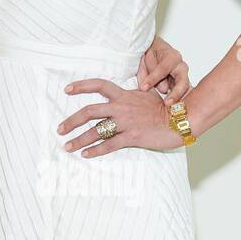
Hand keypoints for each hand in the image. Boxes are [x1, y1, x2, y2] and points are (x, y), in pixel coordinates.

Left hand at [57, 79, 183, 156]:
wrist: (180, 120)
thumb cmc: (164, 109)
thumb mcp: (146, 95)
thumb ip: (130, 94)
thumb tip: (121, 94)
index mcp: (124, 95)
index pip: (99, 85)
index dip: (82, 86)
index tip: (66, 89)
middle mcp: (121, 107)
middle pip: (90, 111)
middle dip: (72, 121)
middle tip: (60, 129)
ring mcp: (126, 122)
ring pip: (96, 131)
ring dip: (79, 139)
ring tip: (67, 146)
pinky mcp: (132, 137)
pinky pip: (110, 144)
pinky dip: (96, 150)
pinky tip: (86, 154)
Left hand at [138, 37, 190, 104]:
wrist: (155, 51)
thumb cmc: (151, 54)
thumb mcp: (147, 60)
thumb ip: (151, 74)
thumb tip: (163, 89)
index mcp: (172, 57)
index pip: (163, 69)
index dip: (153, 78)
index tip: (143, 87)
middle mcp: (181, 66)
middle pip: (182, 82)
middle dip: (175, 94)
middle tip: (167, 104)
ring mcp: (184, 76)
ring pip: (185, 89)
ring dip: (178, 99)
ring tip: (171, 110)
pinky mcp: (182, 84)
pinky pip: (182, 93)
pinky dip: (178, 100)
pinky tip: (174, 109)